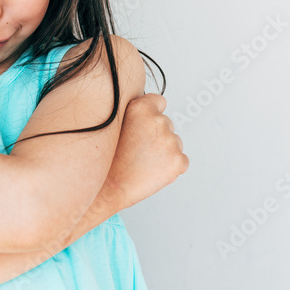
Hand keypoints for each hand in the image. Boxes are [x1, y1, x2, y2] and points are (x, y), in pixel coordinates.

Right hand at [105, 94, 187, 210]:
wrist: (107, 188)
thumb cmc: (107, 160)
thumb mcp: (114, 125)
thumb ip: (134, 116)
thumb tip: (148, 115)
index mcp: (140, 108)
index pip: (158, 102)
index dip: (150, 115)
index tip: (143, 126)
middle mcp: (158, 121)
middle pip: (166, 124)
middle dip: (156, 136)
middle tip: (137, 150)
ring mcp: (171, 141)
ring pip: (174, 143)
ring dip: (164, 152)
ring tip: (142, 163)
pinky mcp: (179, 160)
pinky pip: (181, 160)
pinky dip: (171, 167)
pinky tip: (152, 171)